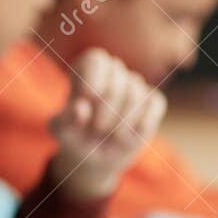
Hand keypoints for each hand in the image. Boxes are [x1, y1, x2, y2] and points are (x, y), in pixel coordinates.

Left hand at [47, 49, 165, 201]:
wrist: (94, 157)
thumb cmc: (74, 137)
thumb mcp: (62, 131)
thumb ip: (66, 118)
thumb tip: (81, 107)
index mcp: (85, 74)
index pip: (97, 59)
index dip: (94, 75)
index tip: (87, 97)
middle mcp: (112, 75)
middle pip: (117, 74)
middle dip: (106, 106)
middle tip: (96, 128)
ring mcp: (134, 87)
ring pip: (136, 90)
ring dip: (122, 119)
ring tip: (110, 136)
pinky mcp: (152, 102)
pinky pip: (155, 102)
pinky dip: (142, 121)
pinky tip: (129, 137)